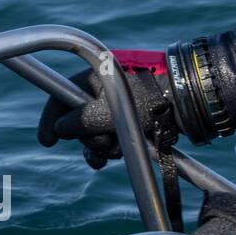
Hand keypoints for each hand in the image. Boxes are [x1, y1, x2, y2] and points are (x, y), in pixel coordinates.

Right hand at [37, 61, 176, 168]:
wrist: (187, 104)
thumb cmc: (151, 100)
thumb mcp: (113, 111)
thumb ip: (82, 121)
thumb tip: (61, 129)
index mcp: (95, 79)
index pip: (61, 98)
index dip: (51, 119)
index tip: (48, 142)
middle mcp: (103, 93)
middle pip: (78, 123)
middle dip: (88, 138)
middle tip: (103, 141)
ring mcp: (116, 108)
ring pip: (95, 135)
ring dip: (102, 146)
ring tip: (118, 147)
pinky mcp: (130, 122)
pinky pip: (110, 140)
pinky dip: (112, 149)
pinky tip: (117, 155)